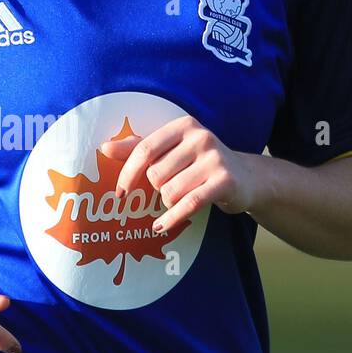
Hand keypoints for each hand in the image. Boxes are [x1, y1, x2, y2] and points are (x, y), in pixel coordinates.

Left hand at [99, 115, 266, 233]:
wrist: (246, 177)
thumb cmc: (198, 163)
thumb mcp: (171, 150)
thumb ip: (138, 148)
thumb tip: (104, 148)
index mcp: (183, 125)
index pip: (145, 149)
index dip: (128, 173)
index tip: (121, 193)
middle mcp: (201, 138)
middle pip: (156, 174)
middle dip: (156, 189)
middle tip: (167, 190)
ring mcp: (215, 159)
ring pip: (170, 192)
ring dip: (168, 203)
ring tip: (178, 200)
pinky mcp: (225, 181)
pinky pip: (189, 204)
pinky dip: (172, 218)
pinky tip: (161, 226)